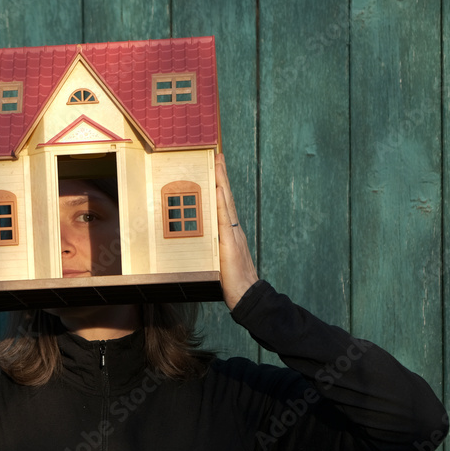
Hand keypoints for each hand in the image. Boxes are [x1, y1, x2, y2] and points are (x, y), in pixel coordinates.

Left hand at [215, 153, 259, 309]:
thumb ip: (213, 248)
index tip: (216, 167)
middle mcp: (233, 230)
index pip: (224, 204)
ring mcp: (233, 235)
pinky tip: (220, 189)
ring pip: (226, 203)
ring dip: (221, 182)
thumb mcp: (219, 260)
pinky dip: (223, 203)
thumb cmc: (233, 281)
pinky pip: (225, 219)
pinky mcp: (230, 244)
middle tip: (218, 155)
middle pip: (227, 197)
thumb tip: (202, 241)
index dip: (220, 185)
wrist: (247, 296)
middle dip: (221, 175)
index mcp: (230, 233)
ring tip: (218, 163)